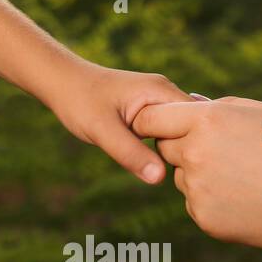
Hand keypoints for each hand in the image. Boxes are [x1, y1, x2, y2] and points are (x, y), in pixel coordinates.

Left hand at [50, 62, 192, 184]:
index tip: (200, 171)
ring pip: (182, 131)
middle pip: (195, 126)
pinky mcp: (150, 111)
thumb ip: (130, 153)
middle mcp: (165, 93)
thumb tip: (160, 179)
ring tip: (189, 174)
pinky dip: (170, 146)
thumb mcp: (102, 130)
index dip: (201, 145)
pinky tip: (171, 165)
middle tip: (196, 177)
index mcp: (161, 91)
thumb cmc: (78, 101)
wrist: (60, 82)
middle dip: (194, 149)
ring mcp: (158, 101)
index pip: (200, 120)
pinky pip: (169, 131)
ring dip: (182, 149)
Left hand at [131, 96, 261, 254]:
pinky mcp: (205, 218)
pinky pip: (197, 203)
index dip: (155, 120)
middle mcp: (195, 153)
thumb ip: (221, 108)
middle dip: (183, 146)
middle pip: (165, 147)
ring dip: (201, 174)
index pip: (151, 117)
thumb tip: (191, 103)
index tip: (165, 124)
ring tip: (248, 178)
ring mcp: (198, 189)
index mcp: (208, 121)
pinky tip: (250, 200)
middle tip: (224, 152)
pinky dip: (214, 201)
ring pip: (183, 176)